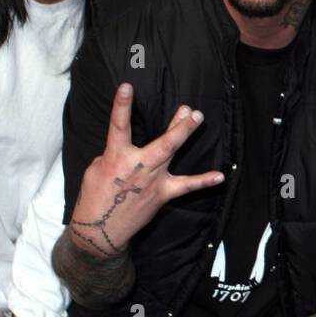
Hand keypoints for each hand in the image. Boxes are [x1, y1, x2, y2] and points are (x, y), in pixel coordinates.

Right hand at [67, 83, 224, 257]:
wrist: (100, 230)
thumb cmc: (95, 197)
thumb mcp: (96, 169)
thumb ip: (114, 154)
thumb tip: (130, 148)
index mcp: (116, 157)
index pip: (118, 126)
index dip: (121, 105)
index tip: (127, 86)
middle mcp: (137, 166)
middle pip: (162, 142)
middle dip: (177, 124)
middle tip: (190, 109)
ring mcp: (153, 180)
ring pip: (173, 153)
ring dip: (185, 134)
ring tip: (198, 118)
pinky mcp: (162, 194)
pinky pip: (186, 187)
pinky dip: (203, 181)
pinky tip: (220, 176)